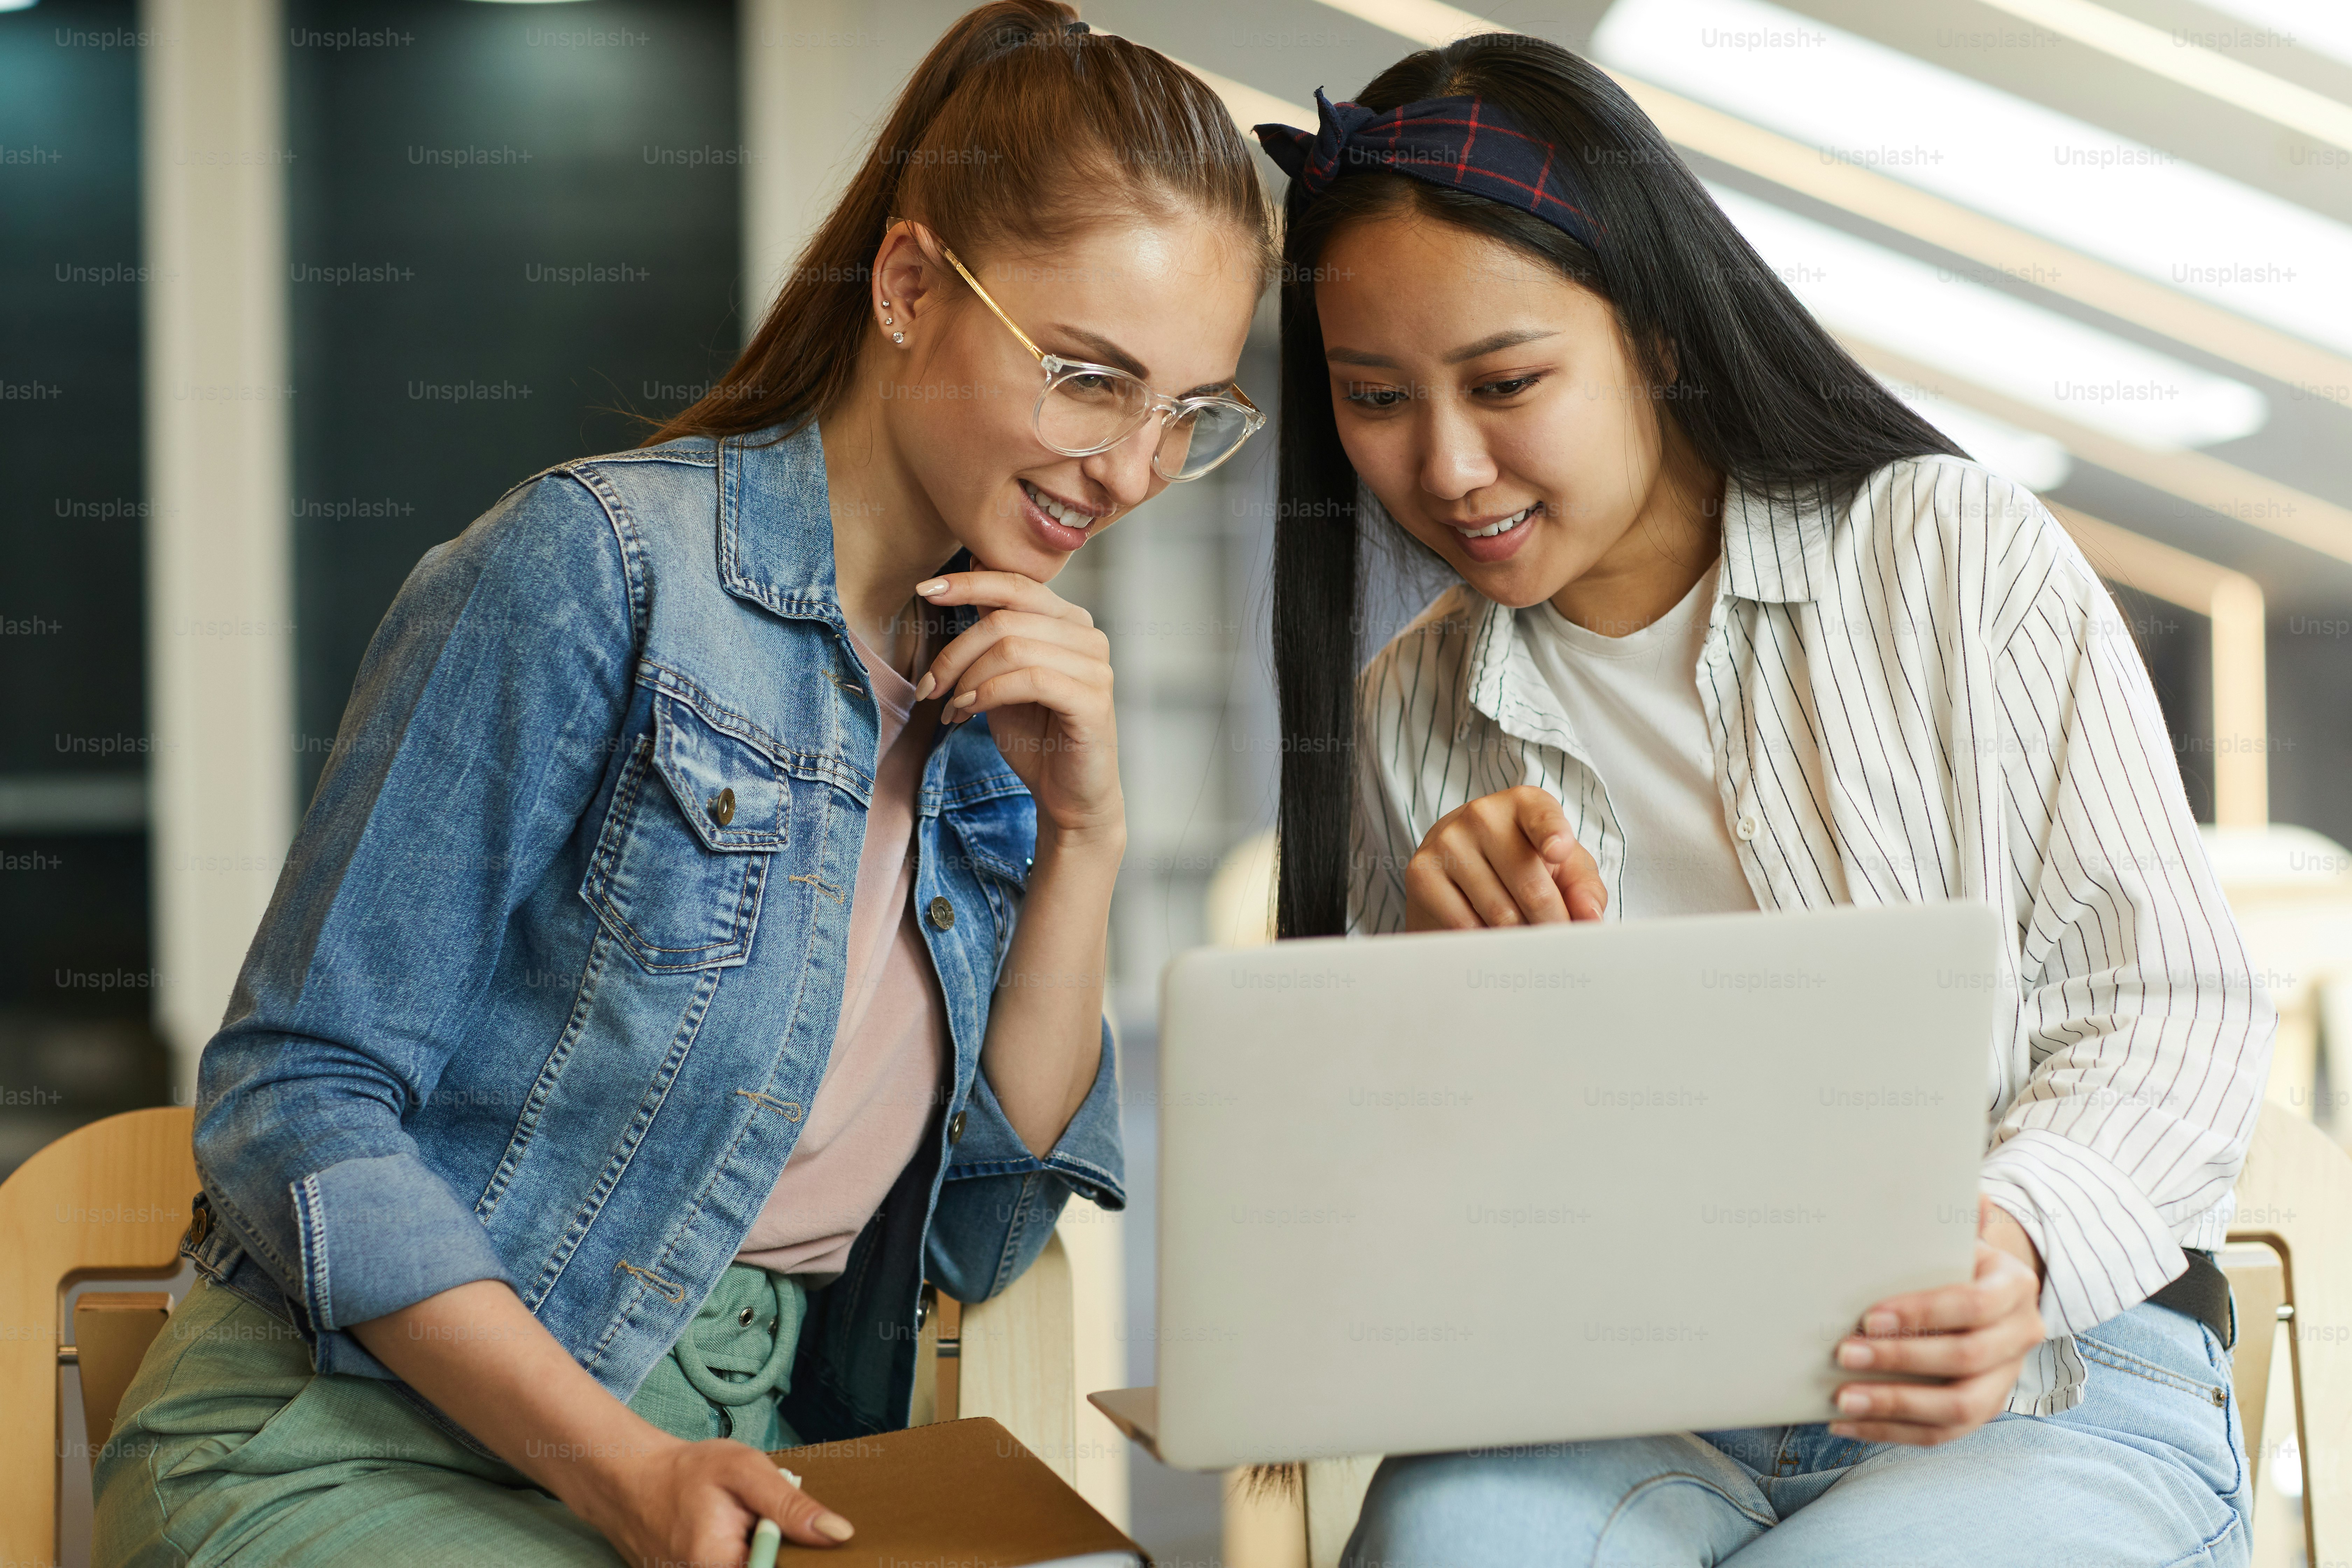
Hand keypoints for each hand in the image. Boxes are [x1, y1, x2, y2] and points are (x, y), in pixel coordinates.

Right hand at [578, 1435, 852, 1564]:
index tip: (801, 1538)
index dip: (803, 1559)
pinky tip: (735, 1537)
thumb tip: (839, 1533)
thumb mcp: (745, 1472)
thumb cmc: (686, 1472)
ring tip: (744, 1526)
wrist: (631, 1481)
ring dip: (758, 1553)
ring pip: (749, 1567)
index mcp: (720, 1567)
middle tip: (761, 1520)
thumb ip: (791, 1506)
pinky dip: (742, 1555)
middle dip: (777, 1553)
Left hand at [914, 568, 1120, 844]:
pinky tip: (968, 712)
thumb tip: (959, 580)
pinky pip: (1029, 680)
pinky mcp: (1093, 700)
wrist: (1068, 796)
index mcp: (1068, 620)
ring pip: (1012, 647)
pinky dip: (988, 694)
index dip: (967, 583)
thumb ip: (991, 633)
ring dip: (967, 678)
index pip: (1015, 584)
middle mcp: (1088, 635)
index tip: (925, 589)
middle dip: (954, 652)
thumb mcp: (1001, 676)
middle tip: (928, 687)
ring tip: (950, 707)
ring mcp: (1095, 667)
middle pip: (1004, 618)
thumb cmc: (1035, 734)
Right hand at [1403, 786, 1605, 929]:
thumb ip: (1584, 887)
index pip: (1543, 818)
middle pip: (1531, 887)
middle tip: (1558, 947)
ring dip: (1520, 939)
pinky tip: (1491, 939)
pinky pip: (1465, 925)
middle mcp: (1483, 814)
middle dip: (1552, 926)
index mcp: (1525, 804)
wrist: (1455, 868)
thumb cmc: (1520, 865)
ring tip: (1525, 941)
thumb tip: (1590, 918)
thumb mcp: (1562, 868)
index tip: (1557, 852)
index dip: (1553, 836)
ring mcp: (1448, 841)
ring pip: (1500, 913)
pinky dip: (1486, 943)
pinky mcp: (1421, 872)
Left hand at [1826, 1196, 2046, 1445]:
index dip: (1922, 1314)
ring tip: (1842, 1400)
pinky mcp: (1983, 1411)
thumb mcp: (1956, 1232)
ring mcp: (2005, 1380)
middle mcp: (2020, 1337)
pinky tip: (1846, 1424)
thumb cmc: (1953, 1258)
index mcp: (2014, 1288)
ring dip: (1896, 1407)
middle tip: (1844, 1354)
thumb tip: (1970, 1193)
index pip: (1973, 1305)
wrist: (1985, 1291)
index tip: (1869, 1317)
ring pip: (1959, 1409)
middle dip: (1901, 1359)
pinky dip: (1891, 1432)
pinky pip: (1941, 1434)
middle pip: (1966, 1358)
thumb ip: (1955, 1215)